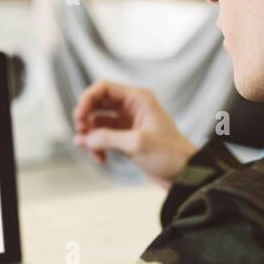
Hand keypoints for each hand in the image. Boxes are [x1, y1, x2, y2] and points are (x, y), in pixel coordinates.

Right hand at [72, 81, 196, 189]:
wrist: (185, 175)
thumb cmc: (169, 154)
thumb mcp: (136, 143)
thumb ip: (106, 138)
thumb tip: (82, 139)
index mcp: (138, 99)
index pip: (103, 88)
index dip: (87, 99)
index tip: (78, 117)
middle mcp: (131, 108)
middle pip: (97, 104)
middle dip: (85, 119)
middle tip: (82, 135)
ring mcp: (127, 124)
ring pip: (97, 123)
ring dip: (90, 137)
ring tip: (93, 152)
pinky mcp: (125, 140)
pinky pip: (103, 138)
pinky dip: (97, 147)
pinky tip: (99, 159)